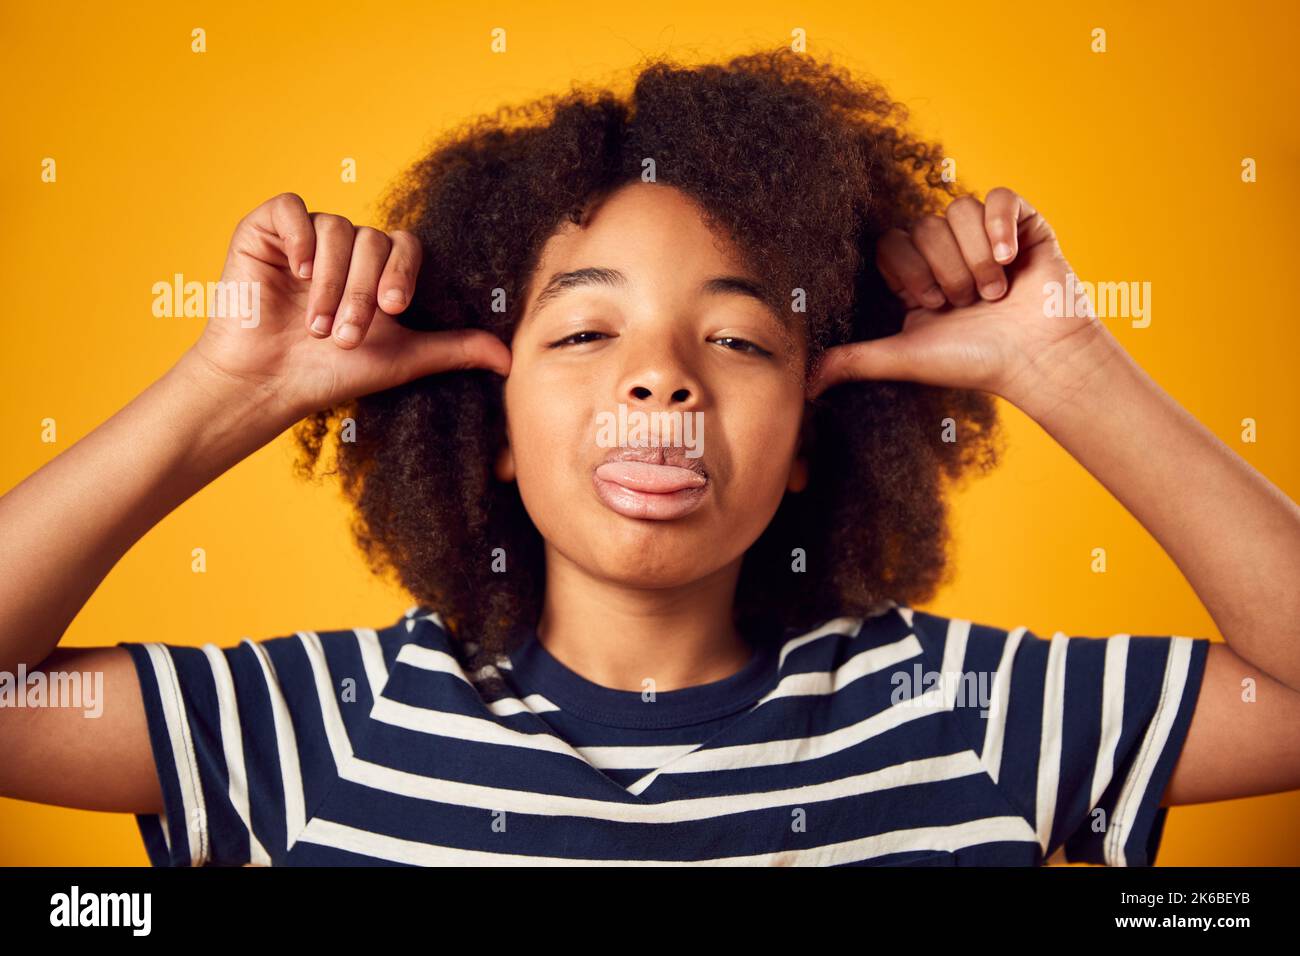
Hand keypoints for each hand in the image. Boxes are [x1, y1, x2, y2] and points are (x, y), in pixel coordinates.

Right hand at [185, 192, 510, 420]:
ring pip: (336, 229)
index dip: (402, 272)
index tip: (392, 310)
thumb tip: (510, 358)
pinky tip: (296, 272)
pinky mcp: (266, 231)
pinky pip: (291, 208)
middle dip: (361, 291)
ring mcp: (306, 237)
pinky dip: (299, 237)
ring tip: (317, 327)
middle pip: (371, 240)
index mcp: (379, 269)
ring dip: (330, 282)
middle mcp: (346, 248)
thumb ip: (452, 349)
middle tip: (345, 335)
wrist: (267, 383)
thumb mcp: (401, 359)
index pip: (405, 246)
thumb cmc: (332, 372)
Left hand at [807, 188, 1108, 404]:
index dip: (907, 270)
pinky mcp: (1024, 225)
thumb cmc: (973, 362)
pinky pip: (1001, 197)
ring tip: (992, 295)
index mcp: (917, 273)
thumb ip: (853, 360)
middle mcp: (949, 250)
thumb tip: (804, 383)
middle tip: (964, 305)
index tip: (928, 304)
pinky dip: (1001, 227)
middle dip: (944, 272)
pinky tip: (1011, 261)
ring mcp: (987, 236)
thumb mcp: (904, 357)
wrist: (1037, 360)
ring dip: (975, 261)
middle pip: (924, 226)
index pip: (890, 241)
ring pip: (959, 212)